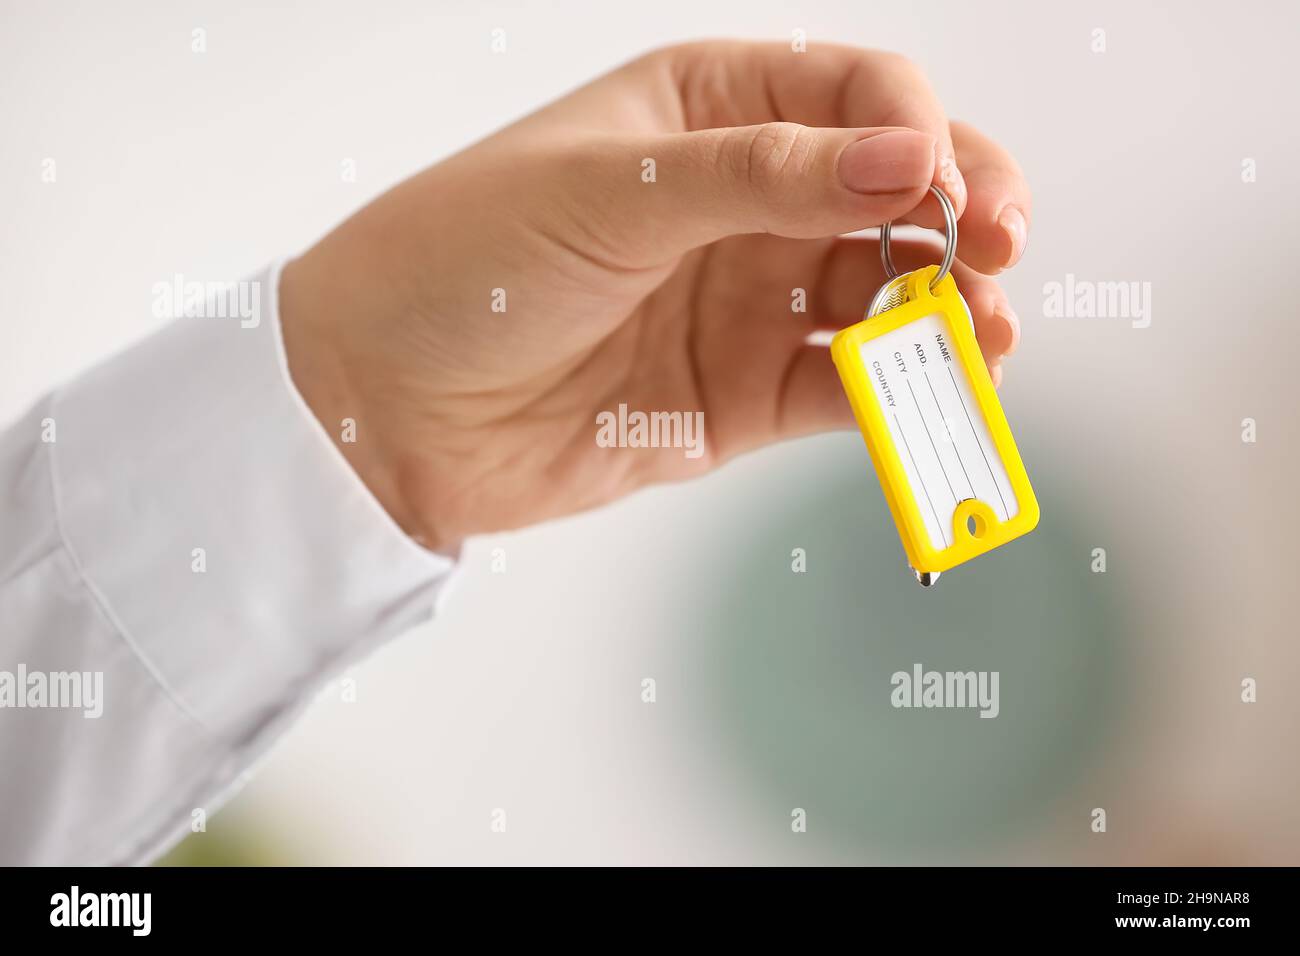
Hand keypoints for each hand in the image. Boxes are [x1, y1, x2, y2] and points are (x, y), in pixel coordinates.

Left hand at [279, 41, 1030, 552]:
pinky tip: (935, 390)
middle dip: (959, 216)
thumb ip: (765, 177)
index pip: (855, 98)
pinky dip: (896, 392)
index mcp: (707, 112)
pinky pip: (843, 388)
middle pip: (890, 196)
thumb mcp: (614, 187)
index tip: (938, 182)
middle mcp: (740, 203)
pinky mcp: (740, 395)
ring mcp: (744, 301)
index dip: (916, 132)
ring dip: (945, 312)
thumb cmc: (461, 260)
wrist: (385, 406)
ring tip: (986, 333)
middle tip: (998, 248)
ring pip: (881, 297)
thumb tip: (907, 157)